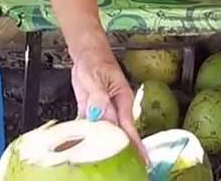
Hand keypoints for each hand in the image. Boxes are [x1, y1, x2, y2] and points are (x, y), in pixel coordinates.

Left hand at [70, 46, 146, 160]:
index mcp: (122, 100)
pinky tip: (76, 144)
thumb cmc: (95, 60)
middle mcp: (114, 108)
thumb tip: (101, 116)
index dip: (135, 146)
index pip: (129, 128)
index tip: (143, 160)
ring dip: (99, 145)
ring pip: (102, 132)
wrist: (86, 52)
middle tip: (124, 167)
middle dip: (119, 151)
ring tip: (100, 160)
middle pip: (117, 134)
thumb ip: (99, 98)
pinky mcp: (90, 110)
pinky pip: (87, 126)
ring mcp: (103, 111)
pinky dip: (82, 135)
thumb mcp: (96, 77)